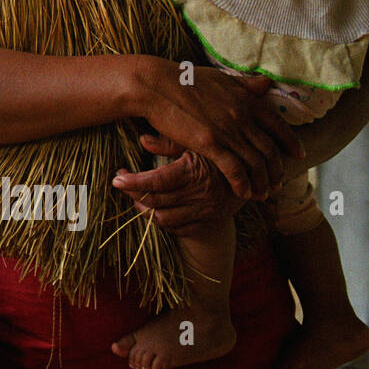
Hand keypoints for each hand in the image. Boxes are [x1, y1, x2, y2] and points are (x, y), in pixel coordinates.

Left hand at [112, 152, 246, 233]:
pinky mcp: (207, 224)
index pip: (157, 182)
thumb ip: (170, 142)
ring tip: (136, 196)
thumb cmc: (219, 153)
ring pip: (163, 219)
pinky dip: (161, 220)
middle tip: (122, 182)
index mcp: (196, 173)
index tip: (116, 178)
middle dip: (133, 193)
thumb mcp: (199, 142)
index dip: (133, 182)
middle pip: (155, 201)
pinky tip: (154, 207)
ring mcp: (205, 213)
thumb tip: (142, 140)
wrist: (252, 178)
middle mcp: (201, 196)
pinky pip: (176, 229)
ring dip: (144, 209)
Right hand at [137, 60, 299, 199]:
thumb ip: (245, 84)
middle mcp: (243, 116)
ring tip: (263, 194)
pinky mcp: (209, 143)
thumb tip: (266, 84)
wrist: (156, 85)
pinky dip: (242, 184)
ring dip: (262, 182)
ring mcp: (228, 130)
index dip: (291, 143)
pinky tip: (243, 193)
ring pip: (255, 163)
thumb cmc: (183, 80)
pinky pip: (234, 169)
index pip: (278, 126)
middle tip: (278, 182)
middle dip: (277, 170)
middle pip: (270, 150)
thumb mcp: (220, 78)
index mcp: (247, 99)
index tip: (297, 155)